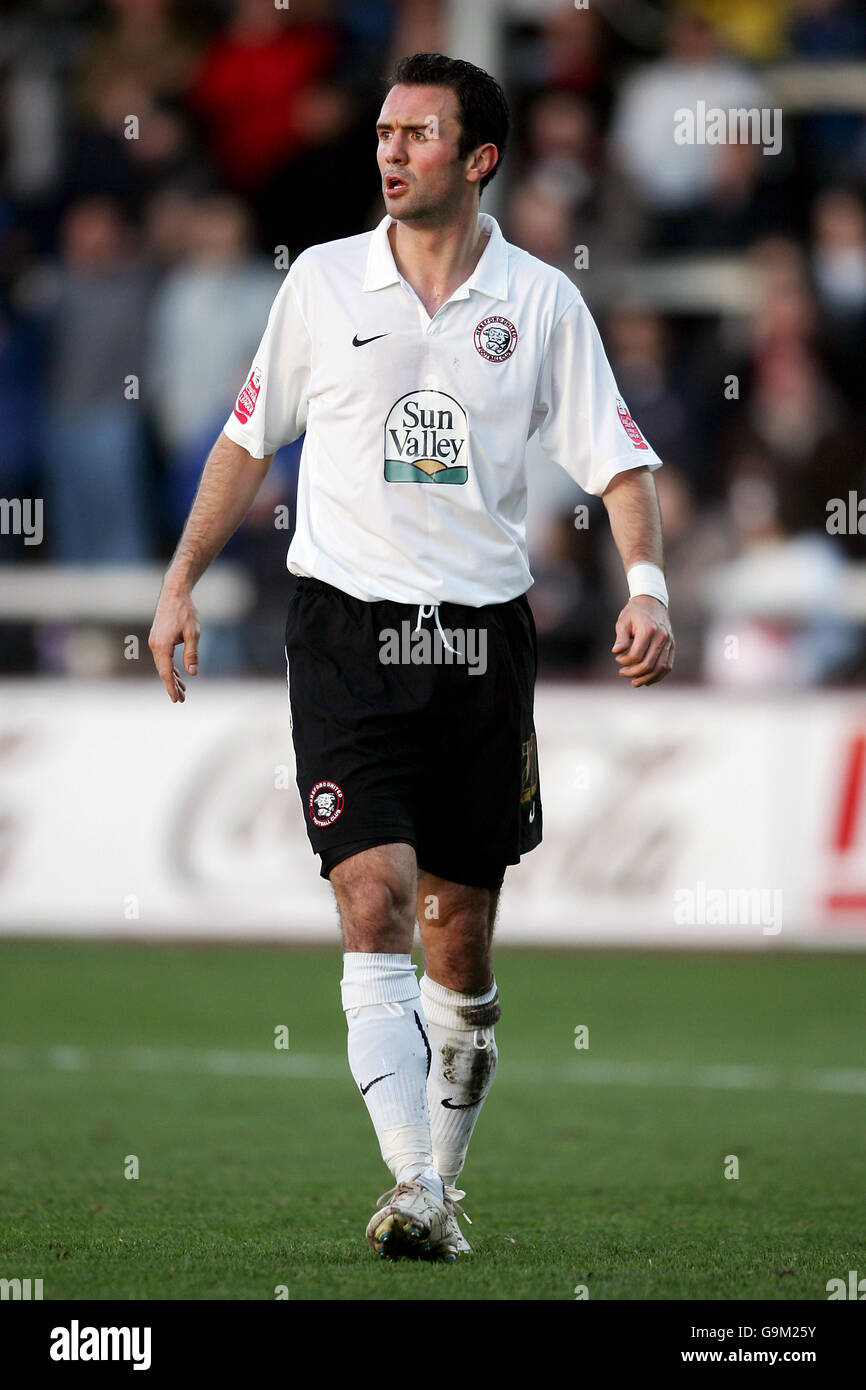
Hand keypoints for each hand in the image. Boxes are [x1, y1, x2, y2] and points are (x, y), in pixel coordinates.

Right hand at [148, 581, 200, 702]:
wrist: (174, 593)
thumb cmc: (185, 612)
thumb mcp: (193, 634)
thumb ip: (192, 654)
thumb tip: (192, 673)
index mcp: (162, 646)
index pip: (166, 672)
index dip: (171, 687)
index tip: (176, 699)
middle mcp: (155, 645)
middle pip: (163, 671)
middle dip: (172, 686)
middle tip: (182, 699)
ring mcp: (155, 641)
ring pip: (163, 665)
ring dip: (172, 677)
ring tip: (183, 689)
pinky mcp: (158, 638)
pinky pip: (163, 657)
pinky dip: (170, 667)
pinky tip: (178, 674)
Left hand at [612, 596, 673, 687]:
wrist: (652, 602)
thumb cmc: (634, 613)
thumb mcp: (623, 622)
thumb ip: (621, 637)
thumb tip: (616, 651)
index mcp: (648, 630)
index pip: (636, 655)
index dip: (624, 661)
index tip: (618, 658)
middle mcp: (661, 637)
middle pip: (649, 664)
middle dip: (633, 673)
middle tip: (622, 673)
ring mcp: (669, 642)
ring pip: (660, 668)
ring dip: (647, 678)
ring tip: (635, 682)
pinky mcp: (672, 646)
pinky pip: (668, 665)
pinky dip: (658, 676)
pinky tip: (647, 680)